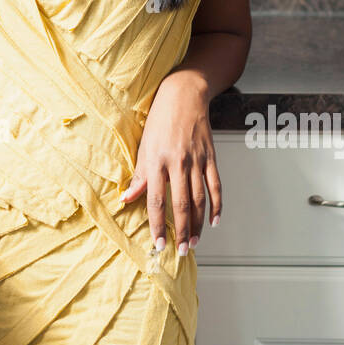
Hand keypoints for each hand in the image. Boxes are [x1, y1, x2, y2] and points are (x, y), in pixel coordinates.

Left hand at [118, 70, 221, 254]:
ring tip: (193, 242)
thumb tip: (126, 198)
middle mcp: (177, 162)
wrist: (184, 94)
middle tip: (179, 251)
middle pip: (180, 204)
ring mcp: (197, 160)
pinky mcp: (211, 156)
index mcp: (157, 160)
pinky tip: (213, 221)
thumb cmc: (159, 119)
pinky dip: (217, 205)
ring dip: (197, 224)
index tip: (158, 243)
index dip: (157, 225)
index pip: (156, 200)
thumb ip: (139, 175)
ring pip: (199, 199)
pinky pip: (216, 186)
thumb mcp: (144, 145)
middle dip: (180, 231)